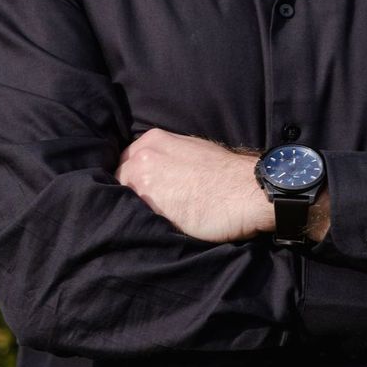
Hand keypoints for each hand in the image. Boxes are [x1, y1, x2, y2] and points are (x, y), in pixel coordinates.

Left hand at [116, 128, 271, 242]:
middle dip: (131, 192)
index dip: (134, 177)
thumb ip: (166, 156)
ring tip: (155, 219)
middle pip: (120, 179)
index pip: (127, 160)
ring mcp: (142, 182)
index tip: (143, 190)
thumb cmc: (226, 174)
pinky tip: (157, 227)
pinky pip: (135, 217)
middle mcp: (142, 156)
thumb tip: (157, 171)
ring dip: (135, 209)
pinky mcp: (148, 208)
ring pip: (124, 198)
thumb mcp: (191, 150)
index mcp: (153, 140)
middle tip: (148, 207)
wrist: (246, 191)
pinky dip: (142, 223)